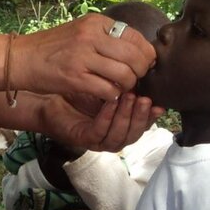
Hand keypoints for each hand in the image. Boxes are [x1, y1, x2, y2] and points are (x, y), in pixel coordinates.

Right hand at [14, 14, 155, 104]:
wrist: (20, 58)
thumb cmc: (52, 48)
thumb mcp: (80, 31)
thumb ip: (106, 37)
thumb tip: (138, 51)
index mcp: (95, 22)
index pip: (136, 38)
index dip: (145, 54)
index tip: (142, 64)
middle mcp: (91, 36)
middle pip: (136, 57)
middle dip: (140, 72)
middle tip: (134, 79)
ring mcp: (83, 57)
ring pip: (125, 75)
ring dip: (127, 86)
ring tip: (119, 87)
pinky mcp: (75, 78)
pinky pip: (109, 90)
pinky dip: (112, 96)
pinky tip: (106, 94)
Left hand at [40, 92, 161, 152]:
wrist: (50, 96)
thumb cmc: (80, 90)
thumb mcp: (107, 84)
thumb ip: (126, 83)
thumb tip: (147, 70)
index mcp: (123, 123)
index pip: (144, 124)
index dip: (152, 116)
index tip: (158, 103)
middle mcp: (114, 135)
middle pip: (135, 133)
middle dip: (141, 116)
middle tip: (144, 99)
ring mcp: (100, 140)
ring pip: (119, 136)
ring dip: (126, 117)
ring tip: (129, 98)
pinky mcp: (84, 139)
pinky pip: (99, 131)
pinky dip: (107, 118)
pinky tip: (110, 103)